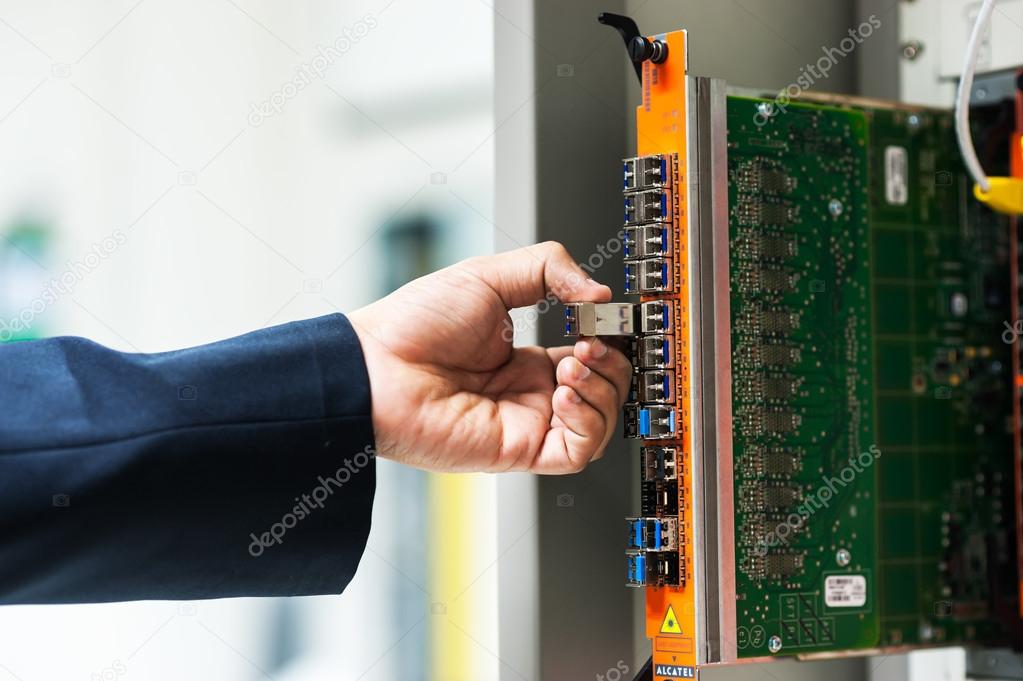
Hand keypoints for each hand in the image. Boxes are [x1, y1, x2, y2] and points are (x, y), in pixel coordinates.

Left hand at [348, 241, 632, 473]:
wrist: (375, 367)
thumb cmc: (412, 326)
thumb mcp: (487, 275)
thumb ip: (548, 269)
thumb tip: (598, 293)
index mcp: (523, 358)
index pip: (589, 356)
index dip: (606, 338)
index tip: (607, 316)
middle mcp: (528, 393)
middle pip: (603, 390)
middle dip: (610, 362)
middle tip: (590, 340)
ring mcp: (526, 422)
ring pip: (600, 423)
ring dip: (601, 389)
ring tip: (572, 362)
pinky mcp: (519, 450)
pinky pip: (577, 451)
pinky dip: (586, 422)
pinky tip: (563, 392)